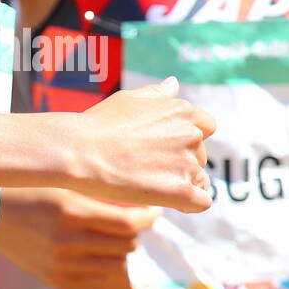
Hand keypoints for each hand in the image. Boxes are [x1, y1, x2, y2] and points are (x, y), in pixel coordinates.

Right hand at [0, 187, 161, 286]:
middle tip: (131, 220)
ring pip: (115, 265)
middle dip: (134, 233)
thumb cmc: (30, 190)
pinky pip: (96, 279)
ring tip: (112, 235)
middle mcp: (66, 241)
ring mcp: (60, 264)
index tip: (153, 212)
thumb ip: (99, 195)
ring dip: (120, 250)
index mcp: (70, 212)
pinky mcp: (54, 278)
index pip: (128, 224)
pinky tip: (96, 251)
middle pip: (125, 245)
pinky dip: (104, 266)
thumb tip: (139, 205)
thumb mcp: (63, 184)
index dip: (148, 218)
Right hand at [73, 77, 214, 211]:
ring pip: (200, 180)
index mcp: (182, 110)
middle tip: (150, 168)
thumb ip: (157, 94)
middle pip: (201, 155)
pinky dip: (189, 204)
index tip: (167, 147)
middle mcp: (190, 134)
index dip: (189, 138)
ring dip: (182, 183)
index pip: (207, 126)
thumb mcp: (129, 98)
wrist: (81, 151)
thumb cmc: (99, 124)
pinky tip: (169, 201)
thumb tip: (174, 84)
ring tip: (152, 184)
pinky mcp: (181, 191)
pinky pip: (202, 202)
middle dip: (182, 162)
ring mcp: (186, 163)